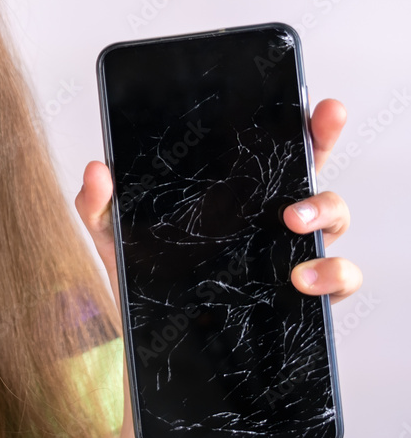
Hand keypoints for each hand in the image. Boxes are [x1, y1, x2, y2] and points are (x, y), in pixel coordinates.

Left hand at [74, 97, 361, 307]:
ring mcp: (288, 250)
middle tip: (314, 139)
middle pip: (312, 167)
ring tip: (292, 221)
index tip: (312, 101)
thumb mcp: (111, 233)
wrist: (148, 335)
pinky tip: (304, 277)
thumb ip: (98, 202)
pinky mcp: (299, 294)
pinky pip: (340, 279)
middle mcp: (267, 213)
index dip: (298, 120)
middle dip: (324, 143)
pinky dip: (334, 274)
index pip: (271, 145)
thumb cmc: (140, 273)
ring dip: (325, 212)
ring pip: (334, 218)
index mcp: (232, 189)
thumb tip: (96, 169)